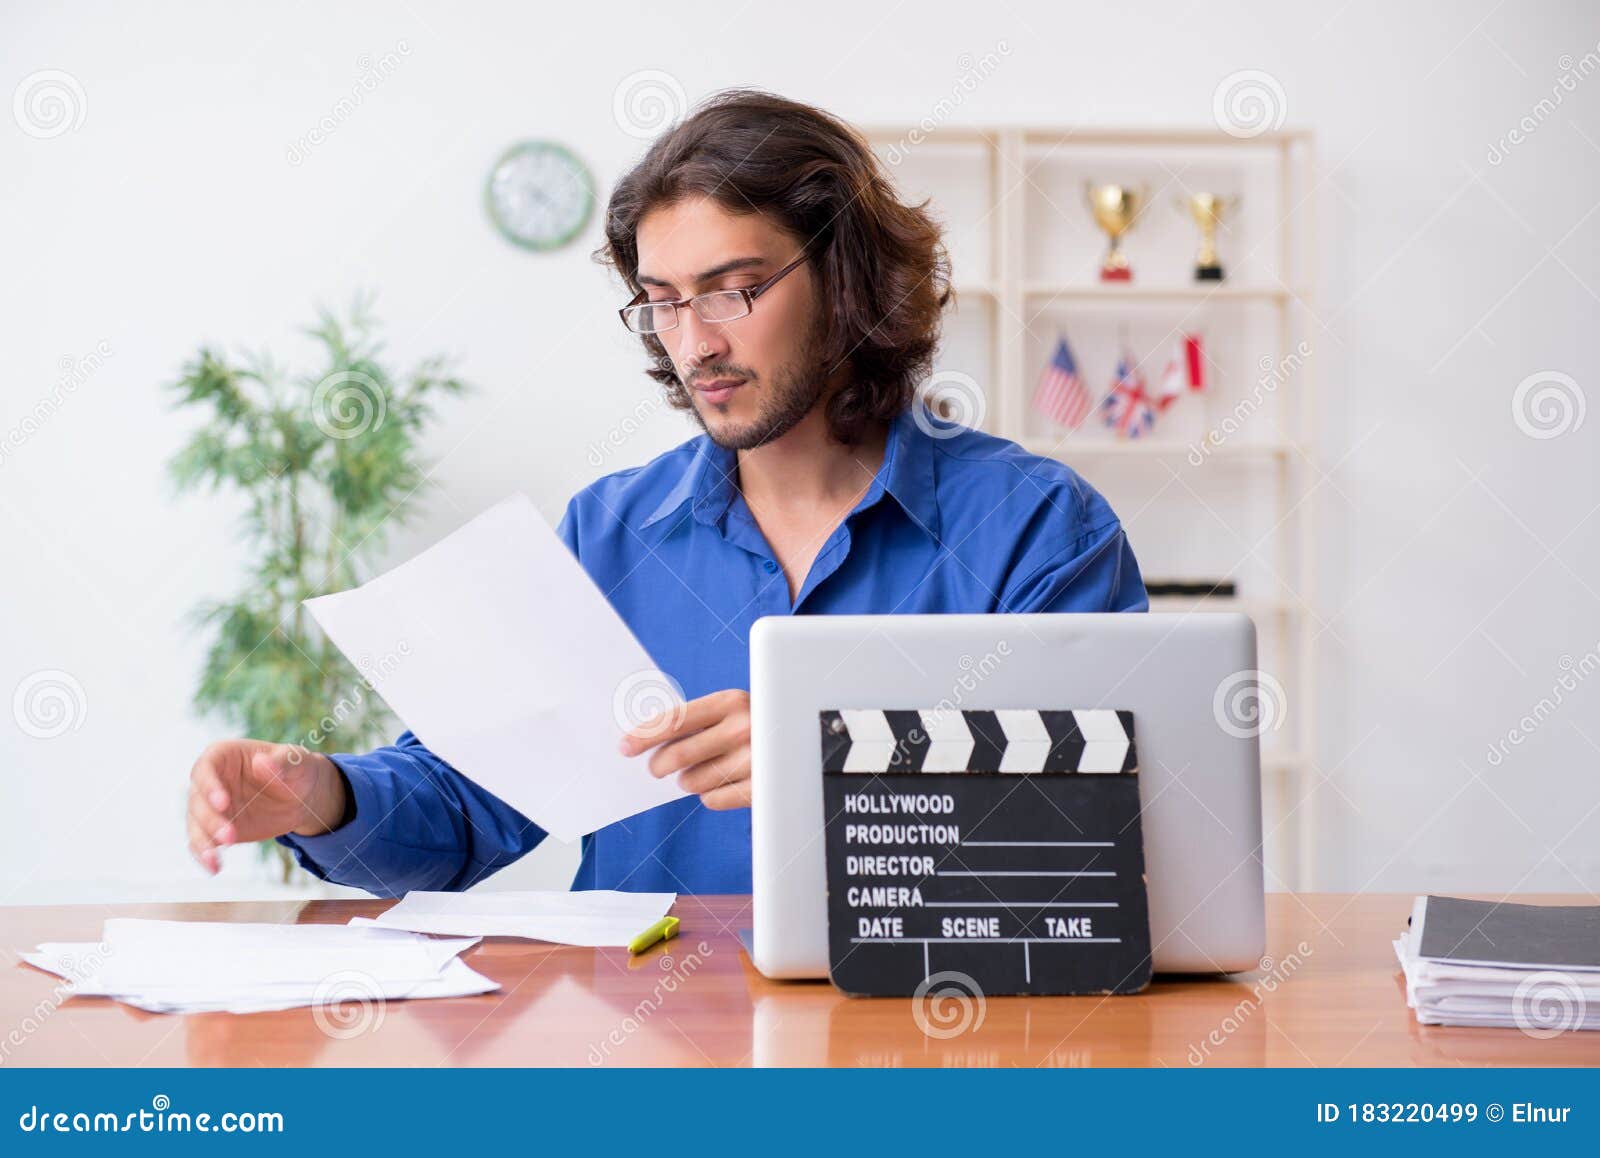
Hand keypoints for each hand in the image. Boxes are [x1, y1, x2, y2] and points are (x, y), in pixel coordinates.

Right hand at [185, 740, 346, 873]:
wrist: (301, 795)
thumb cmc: (296, 769)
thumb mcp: (296, 761)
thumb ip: (282, 761)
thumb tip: (262, 763)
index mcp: (223, 755)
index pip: (206, 768)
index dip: (210, 786)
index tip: (223, 803)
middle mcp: (209, 780)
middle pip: (197, 800)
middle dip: (210, 820)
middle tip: (230, 836)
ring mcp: (209, 806)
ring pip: (196, 825)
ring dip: (203, 843)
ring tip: (214, 862)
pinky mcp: (214, 829)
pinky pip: (203, 843)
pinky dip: (205, 856)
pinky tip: (213, 869)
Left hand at [619, 689, 751, 809]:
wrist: (807, 743)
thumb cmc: (756, 725)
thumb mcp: (732, 710)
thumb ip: (696, 721)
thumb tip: (646, 742)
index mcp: (732, 701)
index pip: (675, 720)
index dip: (645, 735)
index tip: (624, 746)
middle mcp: (743, 729)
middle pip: (678, 757)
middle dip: (660, 765)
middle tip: (657, 768)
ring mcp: (753, 761)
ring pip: (692, 782)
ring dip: (689, 781)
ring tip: (706, 770)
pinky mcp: (759, 790)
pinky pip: (711, 800)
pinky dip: (711, 795)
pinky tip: (726, 781)